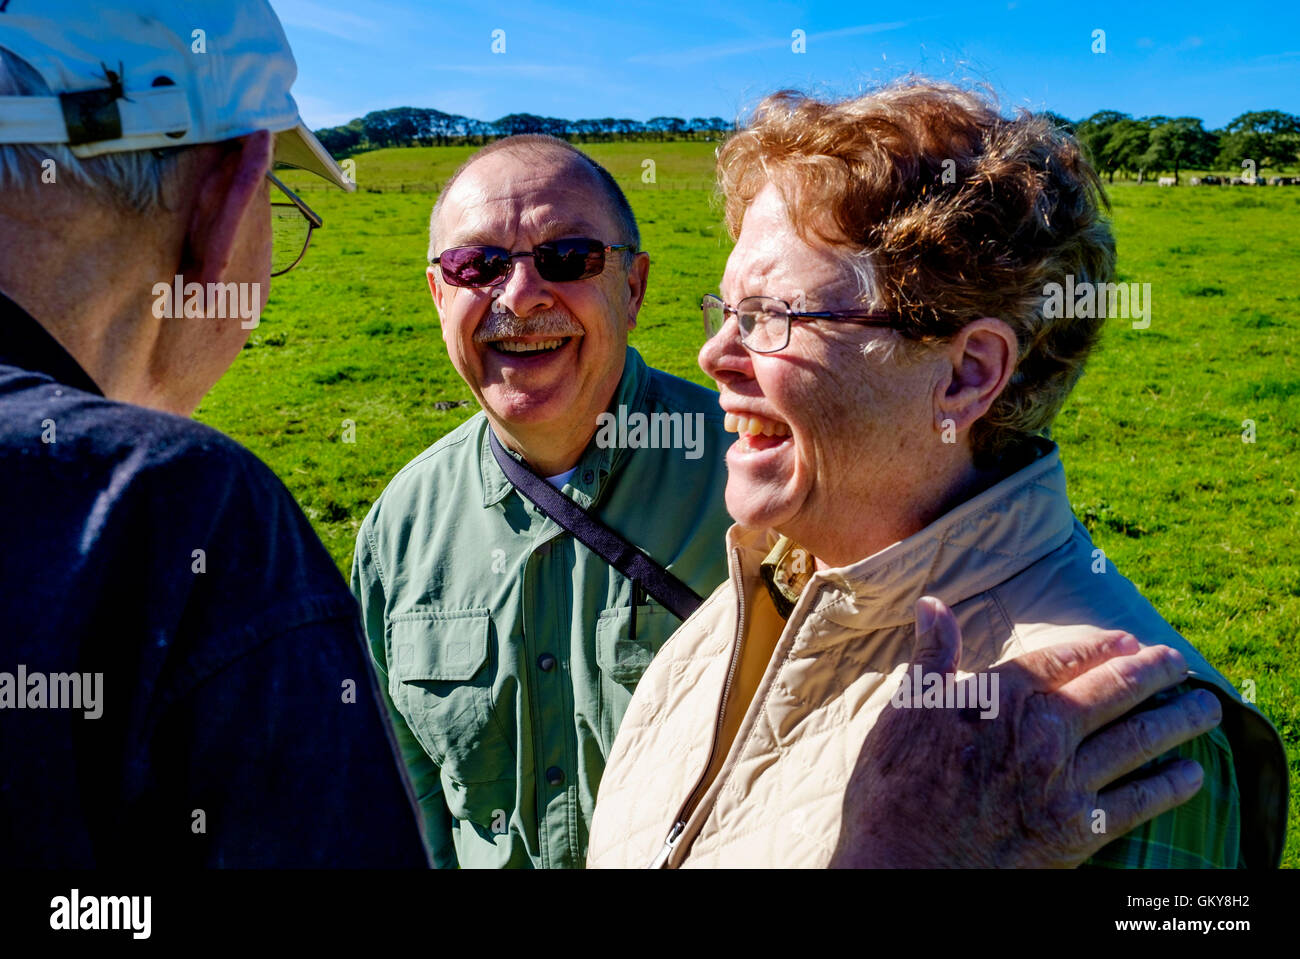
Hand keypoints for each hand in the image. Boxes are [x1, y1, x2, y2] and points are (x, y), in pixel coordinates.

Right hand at [830, 595, 1221, 867]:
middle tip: (1177, 662)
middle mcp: (1043, 733)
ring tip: (1204, 706)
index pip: (1062, 658)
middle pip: (1113, 691)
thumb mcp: (906, 709)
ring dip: (1178, 720)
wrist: (904, 863)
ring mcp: (1064, 782)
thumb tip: (932, 604)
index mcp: (1002, 697)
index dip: (1098, 645)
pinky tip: (1191, 775)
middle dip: (1152, 672)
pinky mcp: (1077, 830)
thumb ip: (932, 656)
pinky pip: (1138, 803)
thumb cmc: (895, 786)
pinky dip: (1170, 787)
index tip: (1124, 639)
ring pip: (1138, 740)